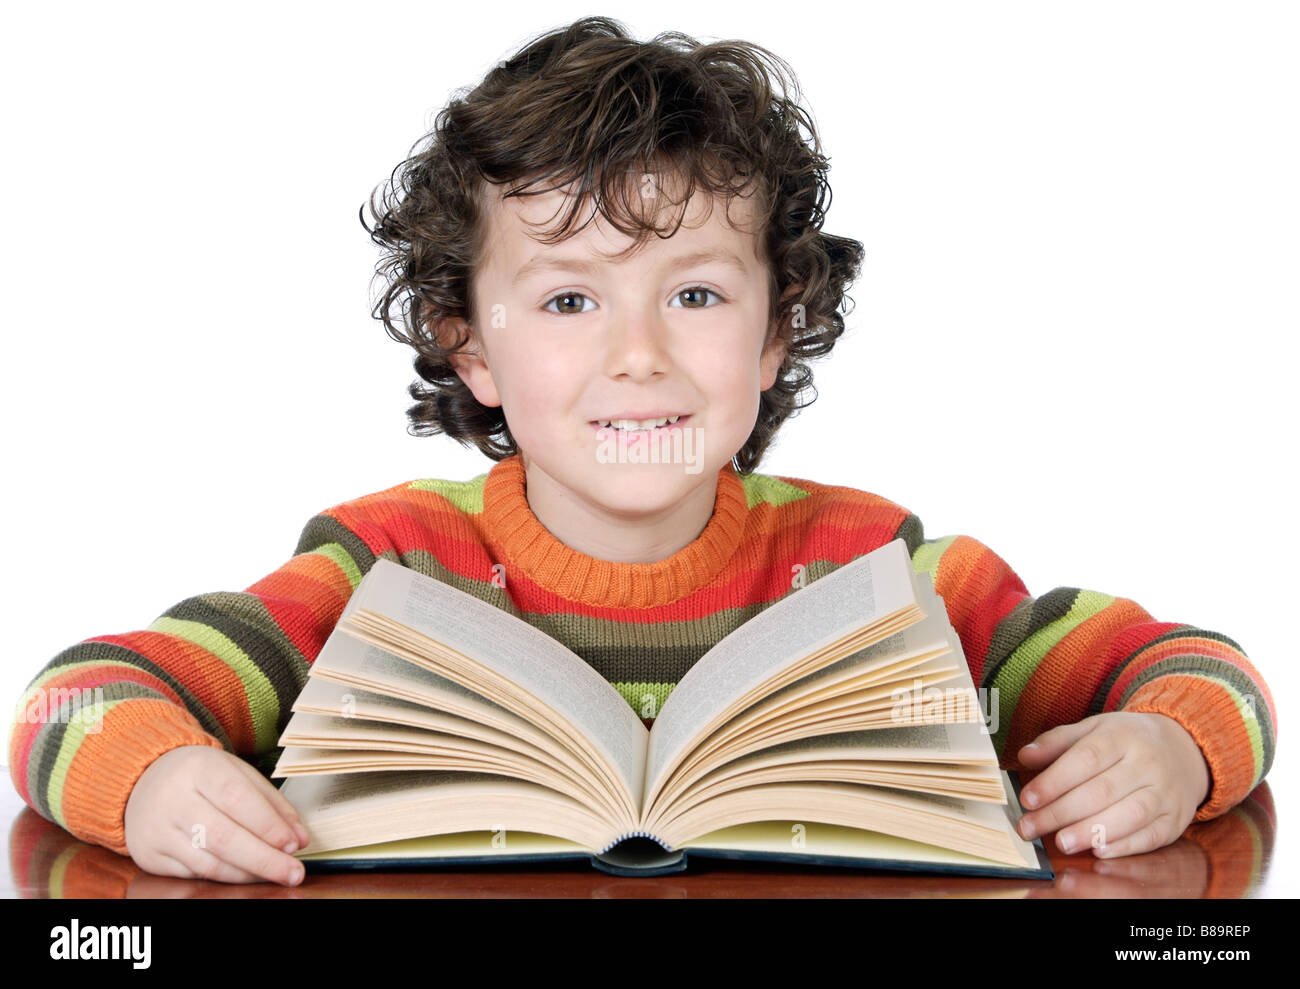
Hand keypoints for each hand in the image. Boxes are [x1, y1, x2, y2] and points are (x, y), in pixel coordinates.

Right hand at [124, 745, 311, 884]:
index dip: (268, 825)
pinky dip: (226, 878)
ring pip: (209, 863)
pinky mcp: (149, 856)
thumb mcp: (237, 773)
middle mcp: (173, 800)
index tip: (293, 844)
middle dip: (264, 860)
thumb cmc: (201, 776)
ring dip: (249, 873)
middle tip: (294, 872)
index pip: (237, 799)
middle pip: (223, 838)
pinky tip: (247, 874)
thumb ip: (271, 803)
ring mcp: (158, 831)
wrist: (143, 779)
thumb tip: (299, 838)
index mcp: (199, 768)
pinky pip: (194, 874)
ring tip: (276, 874)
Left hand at [1014, 711, 1209, 857]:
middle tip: (1030, 828)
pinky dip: (1125, 846)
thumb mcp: (1093, 729)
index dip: (1054, 781)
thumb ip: (1057, 742)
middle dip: (1061, 812)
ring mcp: (1165, 792)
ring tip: (1061, 843)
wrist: (1184, 749)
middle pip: (1101, 791)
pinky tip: (1098, 851)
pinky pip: (1152, 835)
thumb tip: (1024, 755)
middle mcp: (1146, 763)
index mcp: (1121, 736)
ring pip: (1129, 815)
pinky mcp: (1176, 819)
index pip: (1085, 759)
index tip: (1028, 799)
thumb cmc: (1126, 741)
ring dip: (1091, 831)